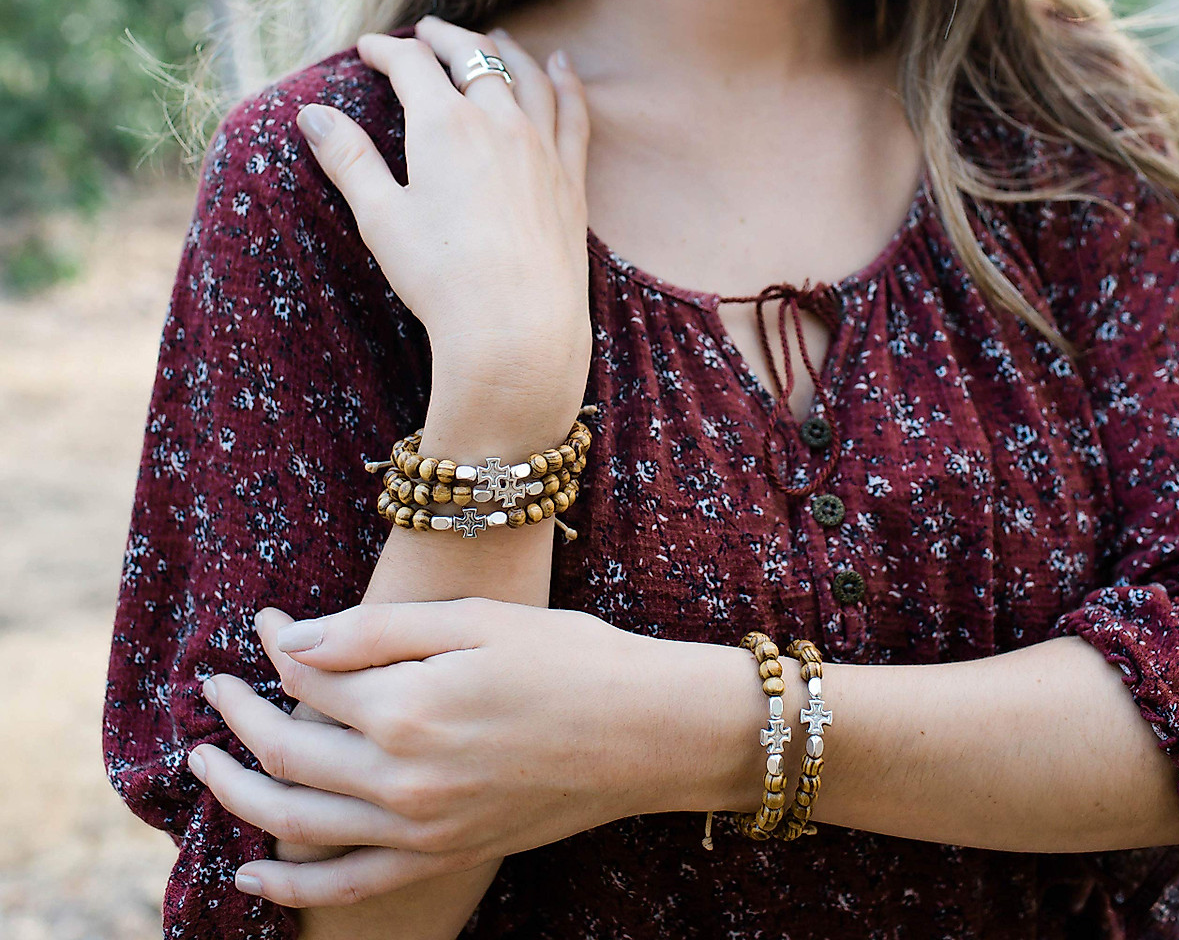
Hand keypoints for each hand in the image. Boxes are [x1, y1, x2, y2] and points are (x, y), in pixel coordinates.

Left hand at [187, 599, 720, 908]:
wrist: (646, 731)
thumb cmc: (567, 658)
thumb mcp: (474, 621)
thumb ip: (375, 631)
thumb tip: (290, 639)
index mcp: (408, 706)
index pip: (309, 675)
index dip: (277, 646)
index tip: (264, 621)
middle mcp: (402, 778)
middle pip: (288, 749)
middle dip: (239, 714)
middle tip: (214, 686)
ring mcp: (421, 829)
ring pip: (298, 820)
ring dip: (239, 792)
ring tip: (204, 764)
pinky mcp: (443, 857)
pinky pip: (349, 884)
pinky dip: (293, 885)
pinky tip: (255, 875)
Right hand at [295, 16, 593, 382]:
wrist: (517, 328)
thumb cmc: (442, 278)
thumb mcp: (381, 217)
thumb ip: (348, 159)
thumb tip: (311, 114)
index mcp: (444, 125)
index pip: (411, 65)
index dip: (385, 50)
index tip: (368, 48)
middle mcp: (498, 122)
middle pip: (472, 56)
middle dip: (444, 37)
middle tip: (426, 31)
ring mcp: (541, 147)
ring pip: (527, 75)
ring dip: (506, 49)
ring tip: (494, 37)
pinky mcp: (570, 178)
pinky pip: (572, 112)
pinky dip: (565, 82)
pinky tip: (562, 67)